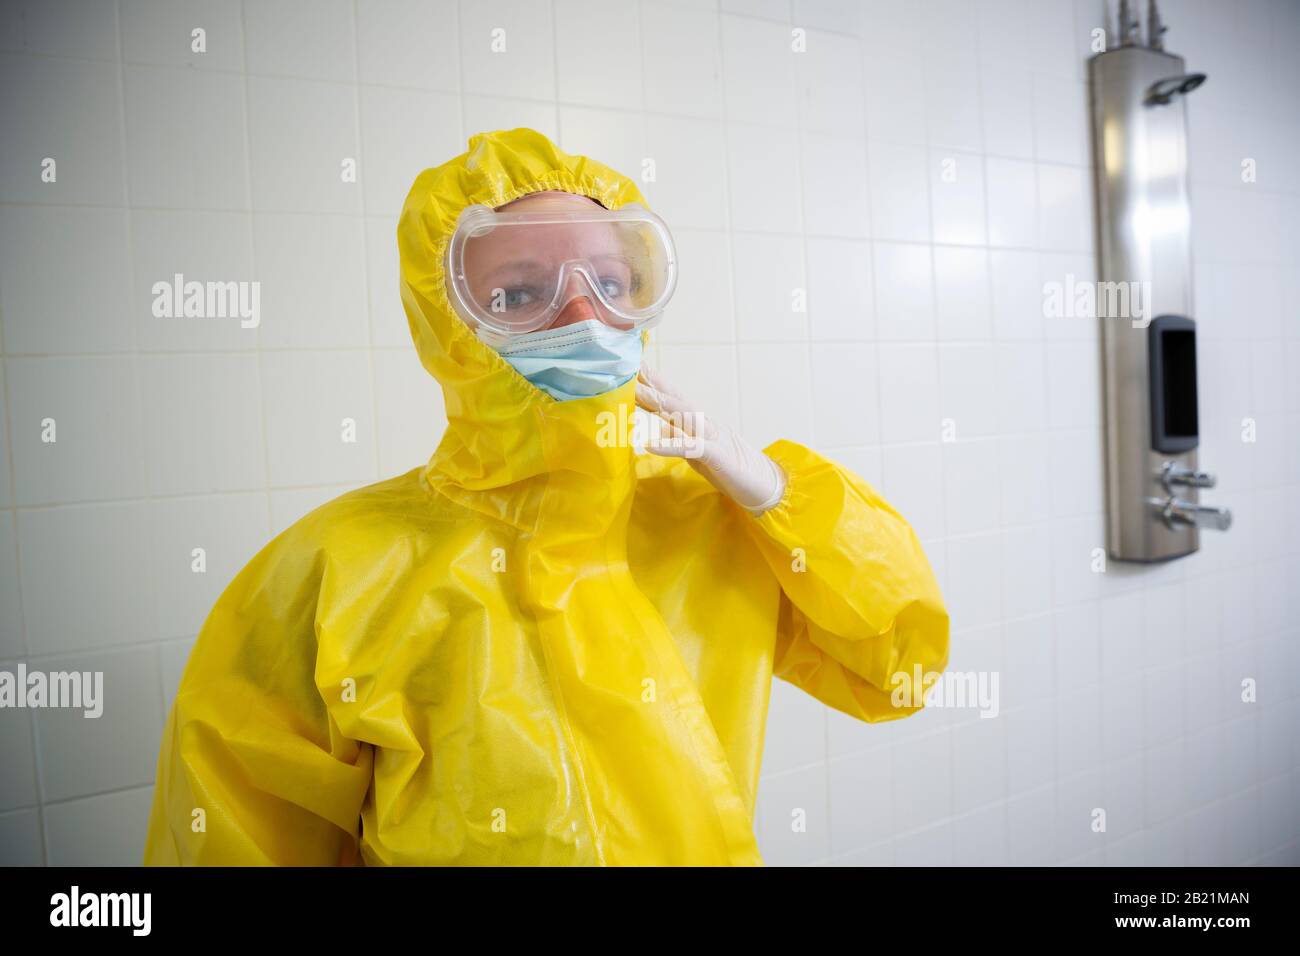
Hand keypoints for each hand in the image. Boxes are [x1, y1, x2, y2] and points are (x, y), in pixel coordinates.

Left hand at [635, 365, 786, 515]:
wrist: (766, 484)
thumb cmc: (729, 468)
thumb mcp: (698, 450)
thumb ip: (681, 437)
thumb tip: (660, 428)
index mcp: (697, 422)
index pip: (670, 396)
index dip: (650, 380)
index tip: (628, 364)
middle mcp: (704, 423)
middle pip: (672, 399)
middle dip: (648, 383)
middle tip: (624, 367)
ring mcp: (712, 437)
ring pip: (682, 415)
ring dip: (658, 403)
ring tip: (633, 393)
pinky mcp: (718, 457)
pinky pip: (692, 448)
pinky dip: (671, 445)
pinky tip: (650, 445)